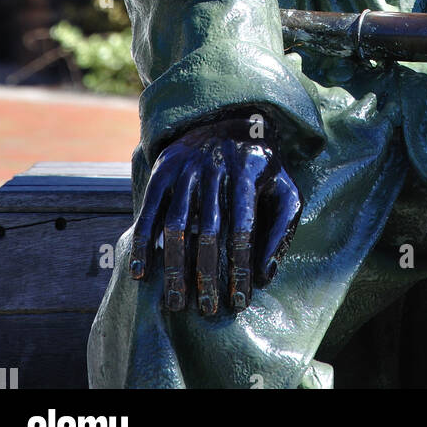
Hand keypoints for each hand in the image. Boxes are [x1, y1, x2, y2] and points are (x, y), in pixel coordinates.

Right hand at [129, 109, 302, 315]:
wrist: (229, 116)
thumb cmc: (261, 167)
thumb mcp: (285, 190)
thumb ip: (281, 231)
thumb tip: (266, 276)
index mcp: (248, 174)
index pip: (243, 230)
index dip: (240, 269)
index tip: (239, 301)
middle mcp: (215, 169)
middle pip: (208, 231)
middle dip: (207, 275)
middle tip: (206, 310)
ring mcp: (186, 168)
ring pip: (176, 224)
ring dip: (174, 267)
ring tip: (175, 302)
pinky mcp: (164, 168)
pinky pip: (149, 208)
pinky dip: (142, 242)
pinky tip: (141, 273)